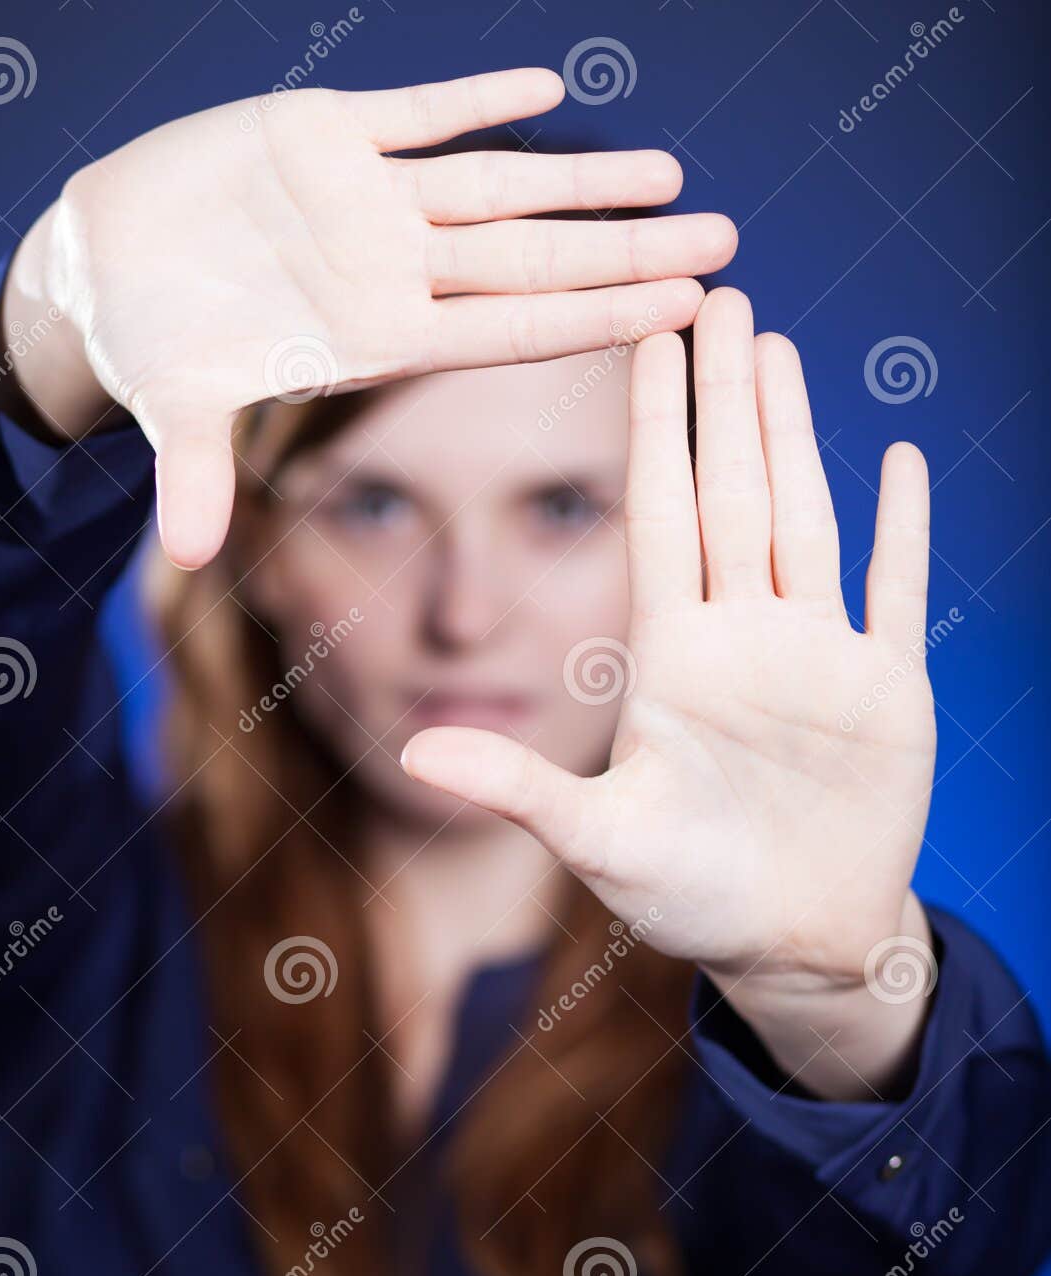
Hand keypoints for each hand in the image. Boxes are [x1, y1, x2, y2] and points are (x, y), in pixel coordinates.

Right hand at [0, 67, 735, 567]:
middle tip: (729, 243)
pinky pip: (417, 113)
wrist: (105, 268)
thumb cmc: (146, 344)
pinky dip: (477, 100)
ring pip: (497, 187)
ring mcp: (363, 202)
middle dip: (629, 250)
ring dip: (584, 180)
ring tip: (673, 176)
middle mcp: (388, 269)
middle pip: (534, 260)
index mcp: (372, 334)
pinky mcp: (322, 134)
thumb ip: (195, 469)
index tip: (684, 313)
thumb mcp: (173, 405)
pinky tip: (552, 88)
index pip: (511, 327)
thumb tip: (185, 552)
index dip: (600, 315)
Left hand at [402, 288, 937, 1097]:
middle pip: (733, 491)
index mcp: (670, 657)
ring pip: (807, 517)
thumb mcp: (597, 842)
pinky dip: (902, 529)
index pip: (659, 514)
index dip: (654, 426)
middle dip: (724, 397)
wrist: (789, 942)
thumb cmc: (686, 897)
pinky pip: (895, 589)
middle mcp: (741, 636)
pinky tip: (901, 459)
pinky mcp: (885, 688)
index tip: (645, 337)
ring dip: (798, 435)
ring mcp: (815, 655)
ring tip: (781, 348)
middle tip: (718, 292)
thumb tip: (414, 759)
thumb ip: (519, 789)